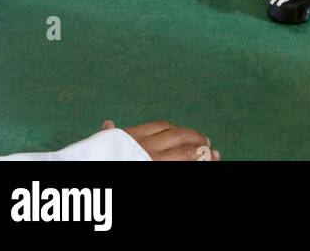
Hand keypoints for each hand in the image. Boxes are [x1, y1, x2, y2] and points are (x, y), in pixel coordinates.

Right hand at [101, 119, 219, 161]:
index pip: (162, 127)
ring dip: (202, 153)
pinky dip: (196, 164)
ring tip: (214, 156)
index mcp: (132, 137)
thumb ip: (110, 136)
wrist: (96, 186)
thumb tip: (108, 122)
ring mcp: (153, 160)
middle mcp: (145, 147)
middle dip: (195, 138)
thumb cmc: (97, 160)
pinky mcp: (158, 170)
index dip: (179, 129)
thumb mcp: (101, 146)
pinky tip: (205, 164)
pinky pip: (183, 166)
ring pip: (185, 152)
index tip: (189, 134)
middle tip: (207, 143)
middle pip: (179, 136)